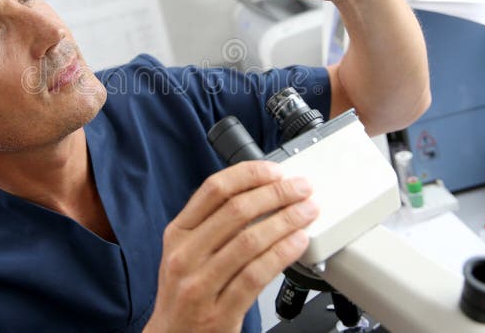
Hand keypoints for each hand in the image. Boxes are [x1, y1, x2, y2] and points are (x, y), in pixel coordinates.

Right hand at [143, 161, 317, 332]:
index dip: (249, 174)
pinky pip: (256, 276)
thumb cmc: (185, 292)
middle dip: (276, 194)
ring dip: (286, 221)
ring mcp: (200, 285)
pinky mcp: (219, 313)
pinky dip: (282, 255)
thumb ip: (213, 224)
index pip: (214, 190)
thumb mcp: (186, 251)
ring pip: (249, 241)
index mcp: (178, 232)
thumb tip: (260, 194)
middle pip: (236, 211)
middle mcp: (185, 255)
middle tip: (301, 189)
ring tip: (307, 213)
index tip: (275, 171)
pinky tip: (298, 244)